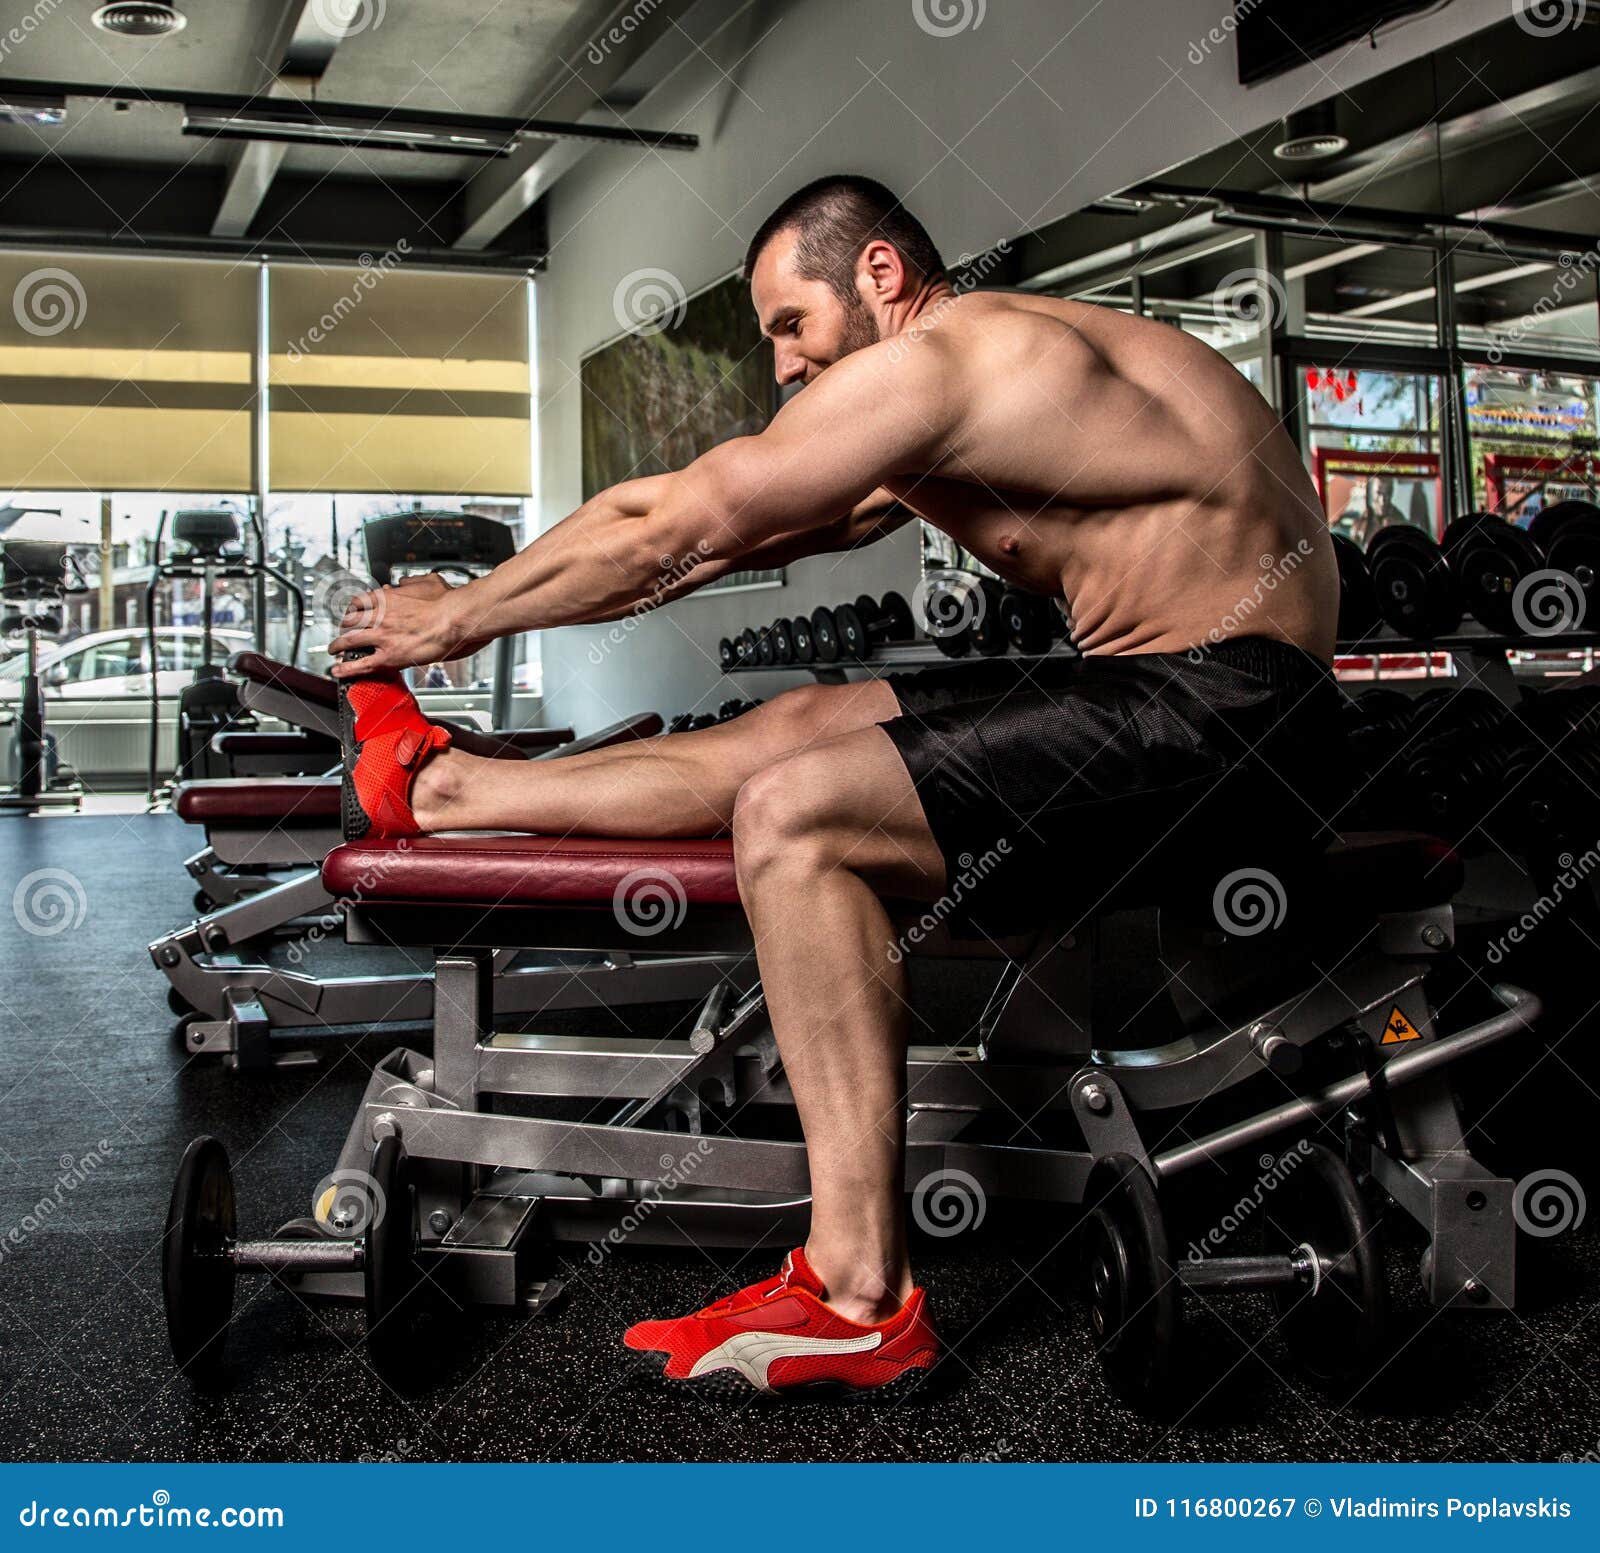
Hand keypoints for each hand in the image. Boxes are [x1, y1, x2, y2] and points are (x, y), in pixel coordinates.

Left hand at [329, 573, 489, 675]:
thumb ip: (412, 581)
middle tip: (342, 630)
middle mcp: (380, 616)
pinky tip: (338, 671)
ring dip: (338, 645)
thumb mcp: (428, 582)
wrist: (453, 620)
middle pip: (350, 620)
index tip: (353, 611)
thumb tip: (404, 581)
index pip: (360, 601)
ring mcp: (382, 636)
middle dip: (344, 625)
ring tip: (334, 649)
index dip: (353, 608)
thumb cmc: (445, 603)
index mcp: (387, 598)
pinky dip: (346, 668)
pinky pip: (361, 664)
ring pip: (349, 640)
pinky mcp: (389, 655)